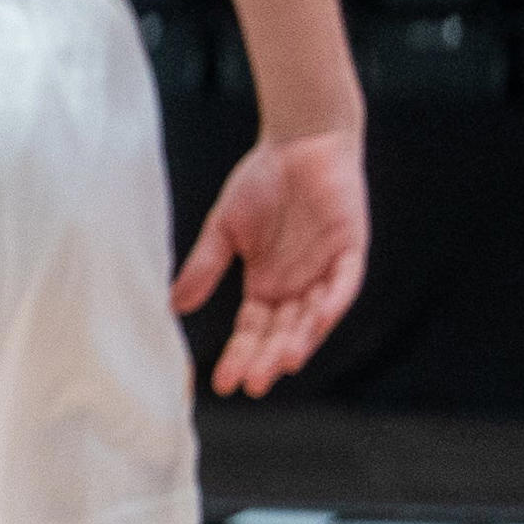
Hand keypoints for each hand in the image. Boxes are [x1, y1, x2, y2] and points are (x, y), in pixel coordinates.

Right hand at [173, 126, 367, 396]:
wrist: (300, 139)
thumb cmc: (262, 180)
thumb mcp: (224, 229)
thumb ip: (205, 267)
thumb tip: (174, 307)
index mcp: (266, 284)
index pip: (252, 330)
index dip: (239, 356)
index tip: (221, 383)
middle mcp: (297, 285)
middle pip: (283, 332)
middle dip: (268, 358)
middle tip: (253, 384)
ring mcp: (325, 269)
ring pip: (314, 316)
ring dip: (300, 340)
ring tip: (283, 364)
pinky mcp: (349, 249)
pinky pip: (344, 284)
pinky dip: (332, 302)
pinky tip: (316, 321)